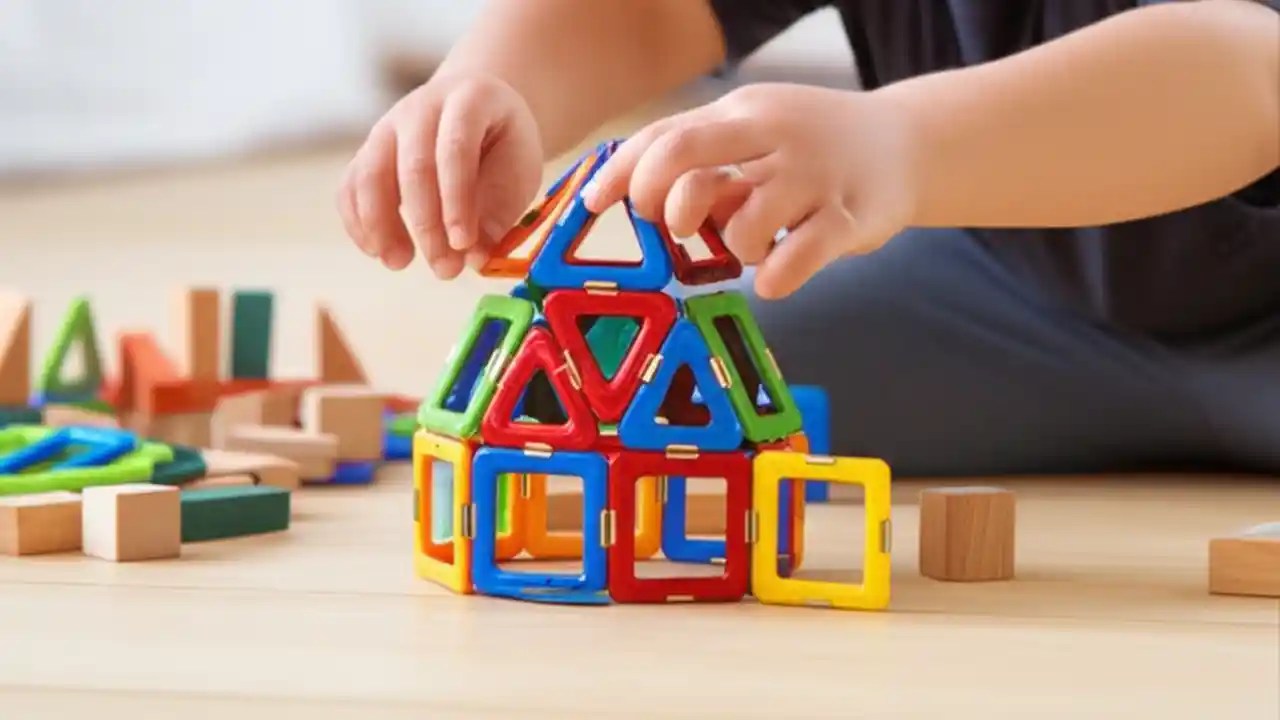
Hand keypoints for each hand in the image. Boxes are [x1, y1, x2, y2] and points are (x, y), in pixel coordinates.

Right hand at [336, 71, 543, 277]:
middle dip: (427, 224)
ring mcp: (388, 126)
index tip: (463, 246)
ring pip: (371, 173)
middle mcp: (421, 106)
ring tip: (400, 263)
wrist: (476, 108)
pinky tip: (378, 250)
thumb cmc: (501, 143)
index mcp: (469, 99)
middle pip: (413, 165)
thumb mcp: (519, 168)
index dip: (457, 200)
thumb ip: (500, 208)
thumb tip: (474, 255)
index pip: (455, 148)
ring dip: (382, 225)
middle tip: (445, 269)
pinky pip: (350, 185)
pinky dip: (358, 221)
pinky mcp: (368, 150)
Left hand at [583, 83, 918, 298]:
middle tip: (669, 229)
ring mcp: (813, 178)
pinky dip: (774, 280)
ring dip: (734, 249)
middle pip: (687, 158)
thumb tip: (626, 190)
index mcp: (743, 113)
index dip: (621, 175)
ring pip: (742, 225)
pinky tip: (775, 279)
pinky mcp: (849, 219)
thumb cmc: (811, 148)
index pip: (665, 136)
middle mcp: (774, 138)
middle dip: (660, 203)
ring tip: (752, 249)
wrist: (909, 144)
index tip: (592, 205)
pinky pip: (795, 261)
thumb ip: (700, 155)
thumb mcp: (755, 131)